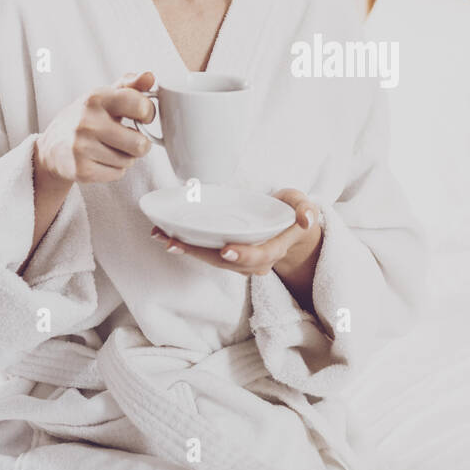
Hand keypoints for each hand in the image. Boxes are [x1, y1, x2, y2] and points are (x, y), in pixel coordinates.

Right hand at [35, 71, 157, 184]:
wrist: (52, 148)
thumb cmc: (86, 119)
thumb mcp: (104, 97)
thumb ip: (130, 86)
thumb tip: (150, 76)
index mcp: (96, 98)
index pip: (139, 105)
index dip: (148, 113)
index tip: (143, 116)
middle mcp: (87, 122)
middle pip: (140, 143)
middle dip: (141, 144)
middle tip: (130, 139)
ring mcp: (82, 147)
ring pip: (129, 160)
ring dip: (126, 157)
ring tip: (111, 148)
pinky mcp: (81, 170)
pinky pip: (118, 174)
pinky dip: (115, 169)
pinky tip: (101, 160)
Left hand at [150, 188, 322, 281]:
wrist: (289, 230)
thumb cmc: (294, 214)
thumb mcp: (304, 206)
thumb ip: (306, 209)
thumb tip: (306, 218)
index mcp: (275, 248)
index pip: (259, 256)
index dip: (243, 254)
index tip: (226, 249)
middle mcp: (256, 260)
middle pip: (227, 262)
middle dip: (200, 254)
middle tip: (174, 243)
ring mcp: (240, 260)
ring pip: (213, 260)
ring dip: (187, 250)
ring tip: (163, 237)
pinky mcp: (227, 254)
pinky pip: (207, 253)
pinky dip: (187, 245)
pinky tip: (165, 235)